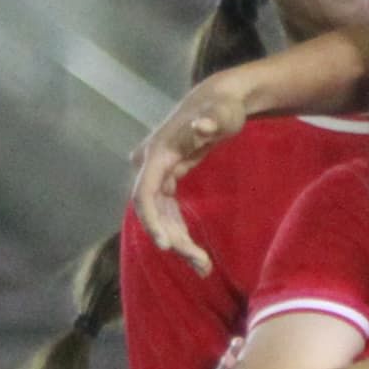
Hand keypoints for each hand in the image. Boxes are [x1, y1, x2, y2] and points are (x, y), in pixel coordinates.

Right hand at [130, 70, 269, 274]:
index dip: (151, 221)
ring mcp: (158, 173)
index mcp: (157, 154)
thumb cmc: (224, 107)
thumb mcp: (224, 114)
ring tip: (203, 268)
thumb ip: (212, 121)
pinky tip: (197, 255)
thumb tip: (201, 126)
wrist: (220, 99)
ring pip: (159, 216)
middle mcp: (151, 165)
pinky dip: (179, 231)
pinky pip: (167, 212)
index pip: (144, 194)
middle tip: (202, 265)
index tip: (165, 246)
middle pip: (152, 211)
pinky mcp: (167, 179)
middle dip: (173, 240)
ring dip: (177, 242)